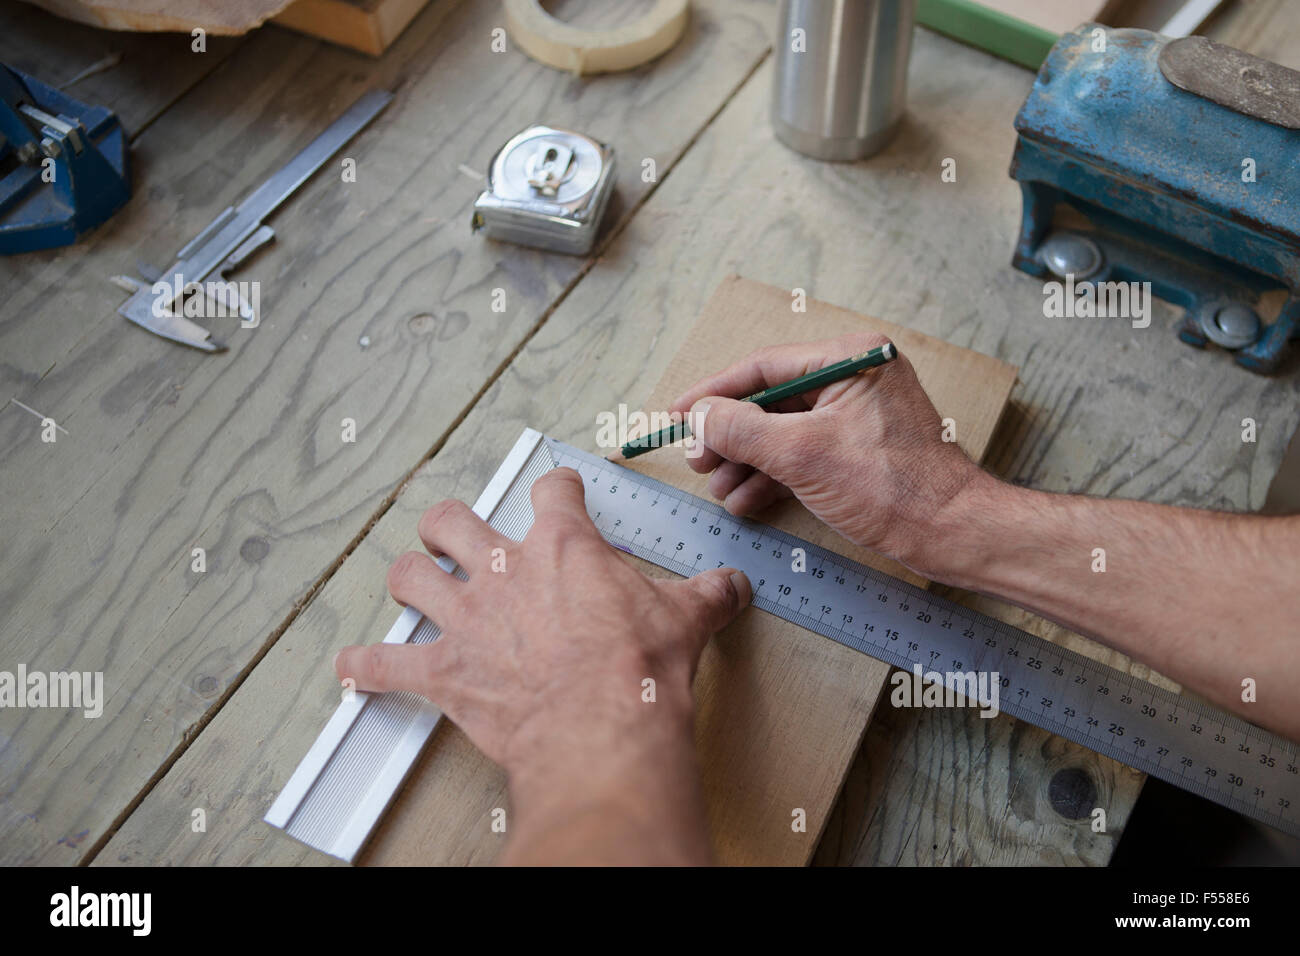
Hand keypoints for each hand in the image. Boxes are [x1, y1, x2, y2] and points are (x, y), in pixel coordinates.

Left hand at [333, 467, 750, 862]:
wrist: (603, 729)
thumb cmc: (637, 672)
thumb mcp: (687, 620)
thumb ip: (707, 594)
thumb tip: (732, 586)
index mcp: (564, 548)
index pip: (552, 491)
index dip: (556, 487)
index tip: (559, 490)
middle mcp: (505, 572)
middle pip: (452, 521)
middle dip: (448, 525)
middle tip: (455, 534)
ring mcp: (468, 620)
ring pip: (409, 577)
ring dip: (407, 579)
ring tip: (411, 581)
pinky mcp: (445, 673)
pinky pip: (385, 665)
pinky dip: (367, 668)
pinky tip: (356, 668)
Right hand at [670, 333, 986, 574]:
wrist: (949, 534)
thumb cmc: (893, 488)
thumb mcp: (802, 455)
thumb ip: (742, 429)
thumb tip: (699, 416)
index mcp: (850, 359)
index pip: (763, 366)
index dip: (714, 392)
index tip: (677, 414)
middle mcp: (854, 378)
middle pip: (770, 399)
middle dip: (730, 435)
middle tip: (699, 461)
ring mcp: (856, 415)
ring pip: (782, 430)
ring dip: (746, 461)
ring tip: (720, 488)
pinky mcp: (857, 449)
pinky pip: (801, 453)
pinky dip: (771, 475)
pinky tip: (745, 499)